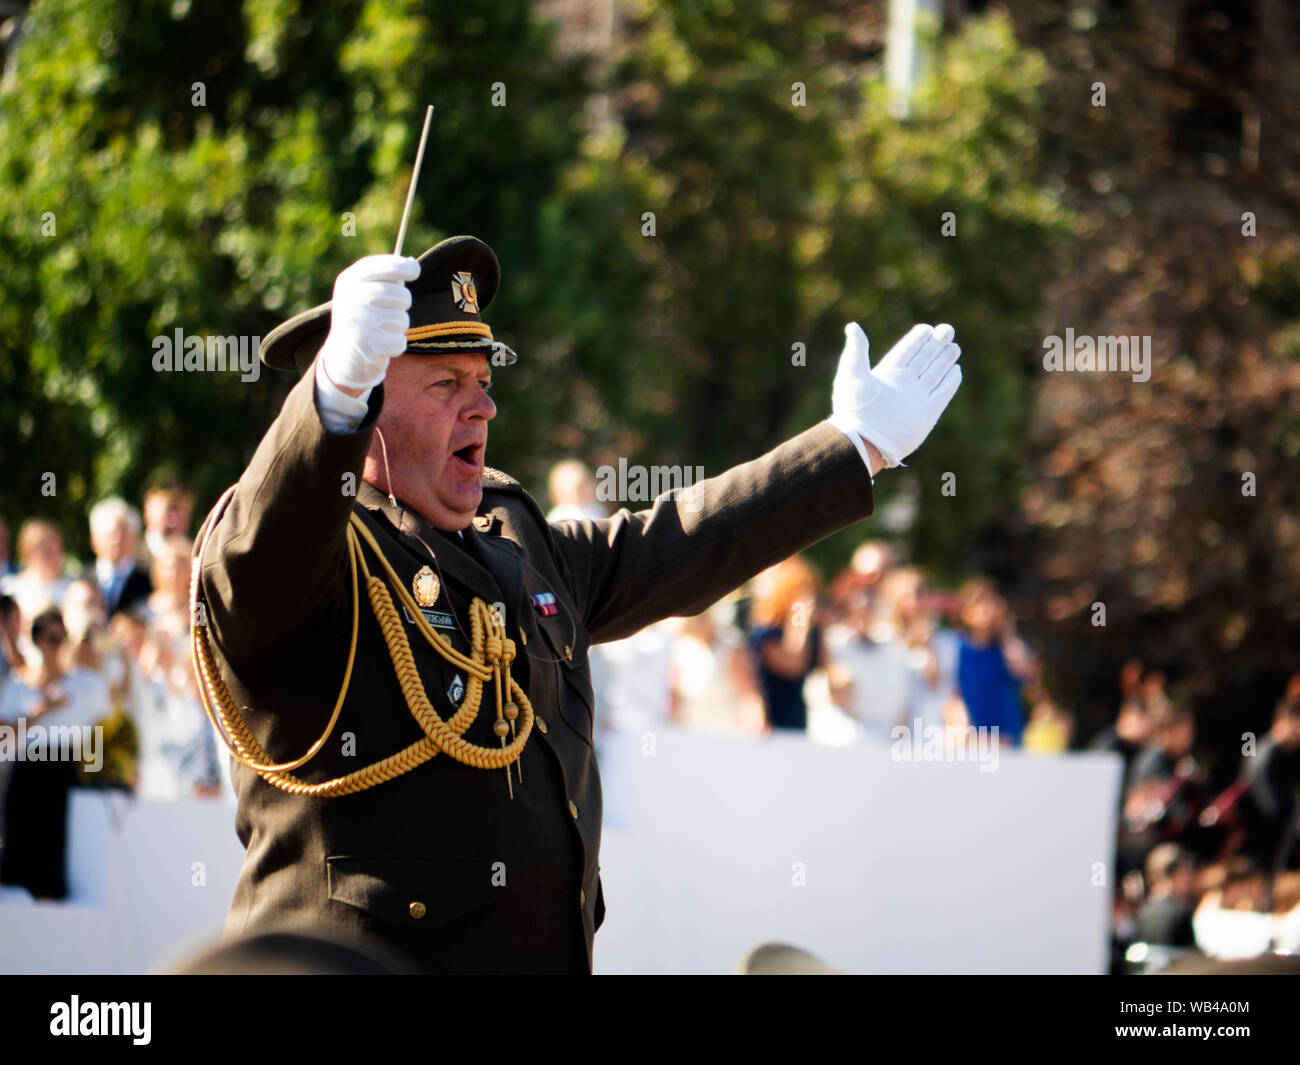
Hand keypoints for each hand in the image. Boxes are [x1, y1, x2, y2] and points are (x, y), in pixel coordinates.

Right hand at [318, 254, 420, 390]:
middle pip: (399, 295)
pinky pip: (399, 341)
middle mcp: (350, 297)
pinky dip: (396, 346)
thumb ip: (386, 280)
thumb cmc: (364, 318)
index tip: (415, 270)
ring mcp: (357, 321)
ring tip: (382, 330)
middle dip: (404, 302)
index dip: (401, 267)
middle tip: (396, 308)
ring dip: (399, 327)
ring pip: (402, 319)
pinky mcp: (365, 344)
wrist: (343, 355)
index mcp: (349, 280)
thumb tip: (412, 264)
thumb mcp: (366, 293)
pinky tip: (381, 346)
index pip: (381, 267)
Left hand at [831, 322, 961, 467]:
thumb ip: (856, 350)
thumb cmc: (854, 409)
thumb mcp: (852, 374)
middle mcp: (903, 384)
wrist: (864, 441)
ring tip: (954, 347)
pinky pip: (942, 394)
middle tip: (948, 329)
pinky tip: (956, 370)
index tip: (926, 328)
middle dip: (936, 344)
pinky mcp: (927, 413)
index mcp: (886, 374)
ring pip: (934, 374)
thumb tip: (853, 327)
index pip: (906, 351)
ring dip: (944, 360)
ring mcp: (916, 398)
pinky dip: (950, 383)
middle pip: (923, 359)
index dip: (916, 339)